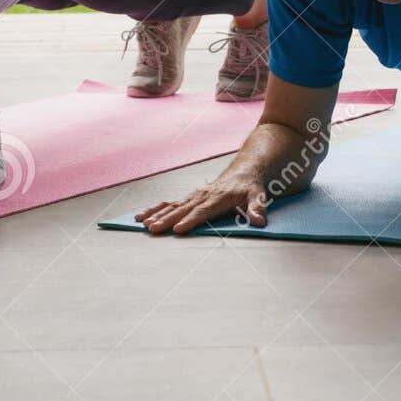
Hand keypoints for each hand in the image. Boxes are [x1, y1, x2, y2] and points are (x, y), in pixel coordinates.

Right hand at [135, 173, 269, 234]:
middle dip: (167, 220)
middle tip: (153, 229)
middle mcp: (202, 196)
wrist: (243, 170)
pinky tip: (141, 216)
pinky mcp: (188, 198)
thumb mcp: (259, 195)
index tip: (179, 229)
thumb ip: (257, 207)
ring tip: (142, 223)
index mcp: (219, 197)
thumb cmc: (250, 186)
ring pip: (172, 206)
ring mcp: (193, 196)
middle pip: (182, 209)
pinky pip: (169, 204)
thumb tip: (259, 221)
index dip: (191, 220)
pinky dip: (154, 209)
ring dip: (157, 214)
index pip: (203, 211)